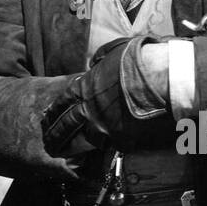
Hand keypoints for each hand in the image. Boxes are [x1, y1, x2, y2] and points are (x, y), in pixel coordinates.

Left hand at [41, 35, 170, 157]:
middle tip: (49, 145)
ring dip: (78, 147)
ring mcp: (104, 126)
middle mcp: (90, 109)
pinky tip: (103, 153)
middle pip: (66, 126)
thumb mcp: (113, 51)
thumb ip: (100, 59)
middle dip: (56, 137)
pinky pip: (111, 146)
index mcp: (85, 87)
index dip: (53, 112)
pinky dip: (107, 148)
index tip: (46, 119)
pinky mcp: (121, 139)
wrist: (160, 78)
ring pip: (86, 140)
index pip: (62, 103)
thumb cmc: (138, 61)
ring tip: (69, 154)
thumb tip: (95, 63)